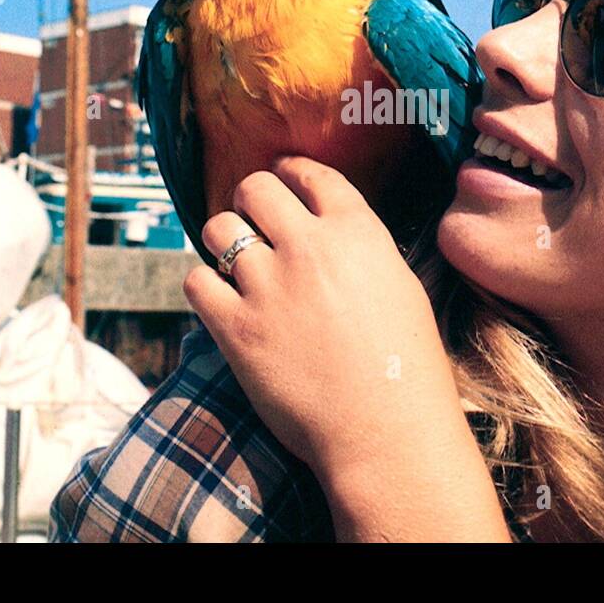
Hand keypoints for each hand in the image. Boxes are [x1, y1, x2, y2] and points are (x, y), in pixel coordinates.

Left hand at [183, 156, 510, 540]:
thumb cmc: (407, 366)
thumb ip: (362, 250)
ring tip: (232, 258)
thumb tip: (330, 235)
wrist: (386, 430)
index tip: (282, 177)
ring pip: (218, 228)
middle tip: (252, 218)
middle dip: (250, 199)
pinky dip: (205, 286)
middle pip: (256, 189)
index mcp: (357, 231)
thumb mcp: (401, 285)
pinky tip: (220, 299)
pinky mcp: (235, 327)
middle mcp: (309, 247)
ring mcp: (268, 284)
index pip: (311, 174)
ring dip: (223, 239)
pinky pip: (196, 281)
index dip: (291, 172)